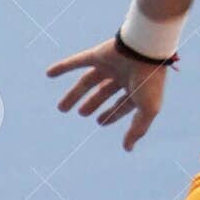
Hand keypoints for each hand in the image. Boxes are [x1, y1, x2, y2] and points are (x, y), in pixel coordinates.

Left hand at [46, 38, 167, 152]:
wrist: (145, 49)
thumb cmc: (150, 81)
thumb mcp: (147, 109)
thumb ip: (137, 129)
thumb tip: (127, 149)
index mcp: (136, 89)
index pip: (122, 104)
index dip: (112, 114)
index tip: (100, 122)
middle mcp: (122, 77)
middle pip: (103, 92)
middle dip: (92, 104)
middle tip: (80, 114)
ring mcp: (109, 65)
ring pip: (88, 81)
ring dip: (74, 94)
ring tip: (61, 108)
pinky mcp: (98, 54)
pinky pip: (77, 61)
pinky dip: (63, 67)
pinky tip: (49, 74)